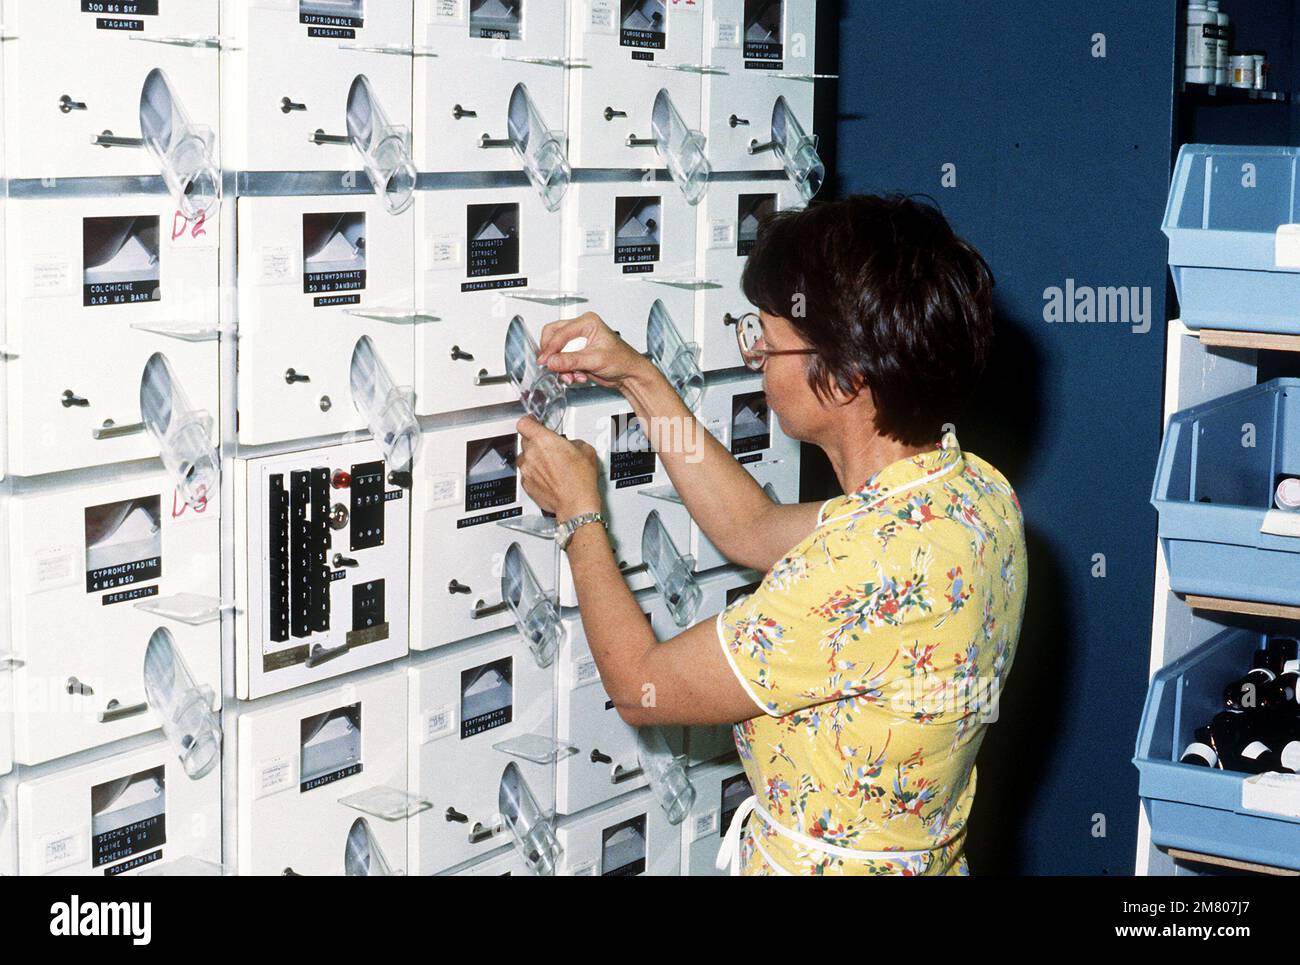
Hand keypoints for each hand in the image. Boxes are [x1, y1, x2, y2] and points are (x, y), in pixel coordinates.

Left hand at [516, 415, 602, 519]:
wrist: (576, 503)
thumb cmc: (580, 480)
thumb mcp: (586, 450)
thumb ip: (573, 442)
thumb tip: (572, 445)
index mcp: (543, 440)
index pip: (524, 423)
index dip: (529, 422)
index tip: (534, 422)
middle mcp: (531, 454)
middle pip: (525, 440)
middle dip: (536, 442)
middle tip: (549, 447)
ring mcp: (527, 470)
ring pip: (524, 458)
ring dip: (534, 458)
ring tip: (549, 465)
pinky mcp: (526, 484)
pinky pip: (527, 474)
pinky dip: (534, 474)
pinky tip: (548, 478)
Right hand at [537, 311, 655, 389]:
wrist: (629, 374)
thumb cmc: (622, 360)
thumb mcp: (595, 360)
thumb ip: (571, 360)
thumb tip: (552, 361)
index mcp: (588, 322)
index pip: (561, 332)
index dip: (551, 348)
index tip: (544, 360)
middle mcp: (581, 328)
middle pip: (554, 336)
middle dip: (553, 355)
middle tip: (550, 367)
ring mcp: (578, 341)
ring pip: (556, 350)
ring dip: (561, 366)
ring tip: (571, 376)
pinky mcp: (576, 353)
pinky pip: (561, 360)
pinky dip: (565, 370)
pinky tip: (577, 376)